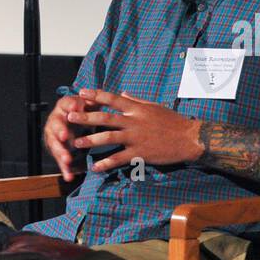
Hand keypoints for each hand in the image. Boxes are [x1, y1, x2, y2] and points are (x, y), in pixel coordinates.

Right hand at [43, 93, 103, 180]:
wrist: (73, 120)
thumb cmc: (83, 110)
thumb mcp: (89, 102)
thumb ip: (92, 100)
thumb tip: (97, 97)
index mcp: (64, 107)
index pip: (65, 103)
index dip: (70, 106)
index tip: (75, 109)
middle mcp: (56, 120)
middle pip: (55, 125)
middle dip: (59, 131)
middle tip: (65, 136)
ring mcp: (54, 136)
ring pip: (55, 144)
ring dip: (60, 152)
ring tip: (67, 159)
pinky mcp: (57, 150)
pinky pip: (60, 159)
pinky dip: (65, 169)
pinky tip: (70, 176)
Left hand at [66, 88, 202, 171]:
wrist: (190, 138)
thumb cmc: (173, 121)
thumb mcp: (154, 107)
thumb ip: (136, 100)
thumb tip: (122, 92)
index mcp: (137, 109)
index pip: (113, 99)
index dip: (96, 95)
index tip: (81, 92)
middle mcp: (134, 121)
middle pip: (105, 117)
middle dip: (86, 117)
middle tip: (69, 116)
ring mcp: (136, 137)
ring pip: (109, 137)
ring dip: (90, 140)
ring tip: (76, 143)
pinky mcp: (140, 153)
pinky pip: (119, 158)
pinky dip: (106, 163)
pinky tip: (94, 167)